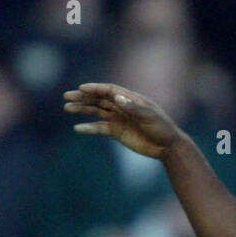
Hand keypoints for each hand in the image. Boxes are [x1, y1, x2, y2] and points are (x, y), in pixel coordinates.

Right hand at [63, 82, 183, 158]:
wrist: (168, 147)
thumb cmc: (163, 129)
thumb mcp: (151, 117)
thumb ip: (134, 108)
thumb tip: (117, 98)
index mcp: (131, 99)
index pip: (109, 90)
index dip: (95, 88)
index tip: (81, 88)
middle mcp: (122, 106)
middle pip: (99, 99)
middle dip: (83, 97)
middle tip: (67, 96)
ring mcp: (119, 118)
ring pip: (96, 111)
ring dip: (82, 109)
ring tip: (67, 108)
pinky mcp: (117, 132)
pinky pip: (100, 128)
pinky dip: (89, 128)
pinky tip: (78, 128)